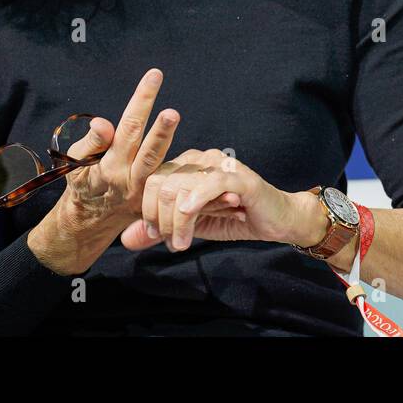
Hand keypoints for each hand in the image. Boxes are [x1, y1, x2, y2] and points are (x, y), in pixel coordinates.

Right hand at [31, 69, 242, 274]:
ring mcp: (144, 192)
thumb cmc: (84, 183)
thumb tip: (102, 122)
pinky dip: (194, 179)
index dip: (141, 101)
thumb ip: (91, 143)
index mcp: (109, 166)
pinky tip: (214, 162)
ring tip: (183, 125)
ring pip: (161, 167)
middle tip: (172, 112)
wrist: (93, 220)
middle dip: (161, 130)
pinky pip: (175, 186)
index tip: (155, 75)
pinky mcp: (155, 201)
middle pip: (148, 152)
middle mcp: (129, 178)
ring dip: (175, 149)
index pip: (127, 128)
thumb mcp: (76, 165)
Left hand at [118, 149, 299, 252]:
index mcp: (185, 165)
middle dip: (160, 218)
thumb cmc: (232, 217)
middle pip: (162, 183)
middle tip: (169, 242)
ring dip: (176, 222)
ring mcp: (220, 165)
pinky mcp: (239, 177)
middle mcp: (200, 159)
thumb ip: (159, 230)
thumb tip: (126, 241)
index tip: (153, 234)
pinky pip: (210, 184)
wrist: (276, 219)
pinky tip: (189, 217)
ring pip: (181, 187)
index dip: (147, 209)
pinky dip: (195, 201)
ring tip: (182, 243)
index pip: (152, 180)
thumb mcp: (189, 227)